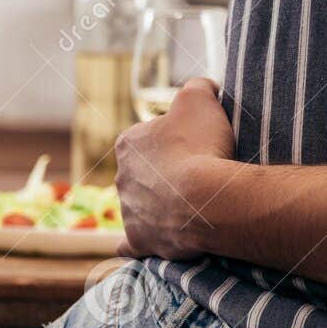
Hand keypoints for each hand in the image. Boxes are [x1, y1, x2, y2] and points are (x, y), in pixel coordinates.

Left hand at [114, 77, 232, 260]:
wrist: (205, 200)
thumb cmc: (200, 146)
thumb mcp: (200, 97)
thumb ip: (197, 86)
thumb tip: (202, 86)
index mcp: (128, 143)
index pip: (151, 134)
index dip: (178, 136)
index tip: (199, 142)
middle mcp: (121, 177)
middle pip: (146, 170)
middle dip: (167, 170)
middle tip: (200, 169)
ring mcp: (128, 211)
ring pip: (143, 203)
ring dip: (162, 202)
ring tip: (196, 201)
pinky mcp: (139, 240)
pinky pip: (131, 241)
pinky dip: (138, 240)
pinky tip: (150, 237)